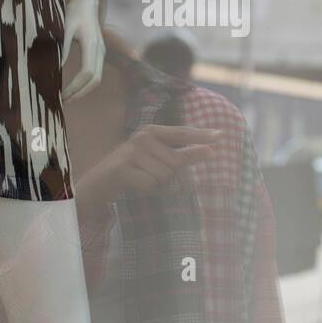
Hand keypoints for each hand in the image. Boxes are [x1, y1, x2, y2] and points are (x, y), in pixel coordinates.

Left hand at [61, 0, 104, 101]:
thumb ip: (61, 49)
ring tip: (68, 96)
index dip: (75, 87)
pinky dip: (85, 83)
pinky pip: (95, 72)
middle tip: (63, 101)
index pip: (87, 73)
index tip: (61, 95)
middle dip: (80, 93)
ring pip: (97, 78)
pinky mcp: (99, 52)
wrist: (87, 1)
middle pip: (95, 80)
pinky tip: (74, 85)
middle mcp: (101, 51)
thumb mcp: (64, 29)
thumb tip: (54, 70)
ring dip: (84, 90)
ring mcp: (102, 52)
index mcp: (93, 46)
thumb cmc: (73, 12)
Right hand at [74, 124, 223, 222]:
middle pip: (177, 163)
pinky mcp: (121, 168)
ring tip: (142, 180)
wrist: (99, 183)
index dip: (202, 135)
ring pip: (164, 176)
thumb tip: (211, 150)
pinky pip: (149, 184)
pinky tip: (134, 186)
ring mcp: (130, 152)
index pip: (183, 133)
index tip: (222, 136)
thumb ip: (184, 154)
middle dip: (175, 179)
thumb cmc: (134, 170)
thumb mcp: (159, 159)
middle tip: (159, 181)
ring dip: (158, 185)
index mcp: (153, 131)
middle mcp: (142, 137)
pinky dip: (146, 190)